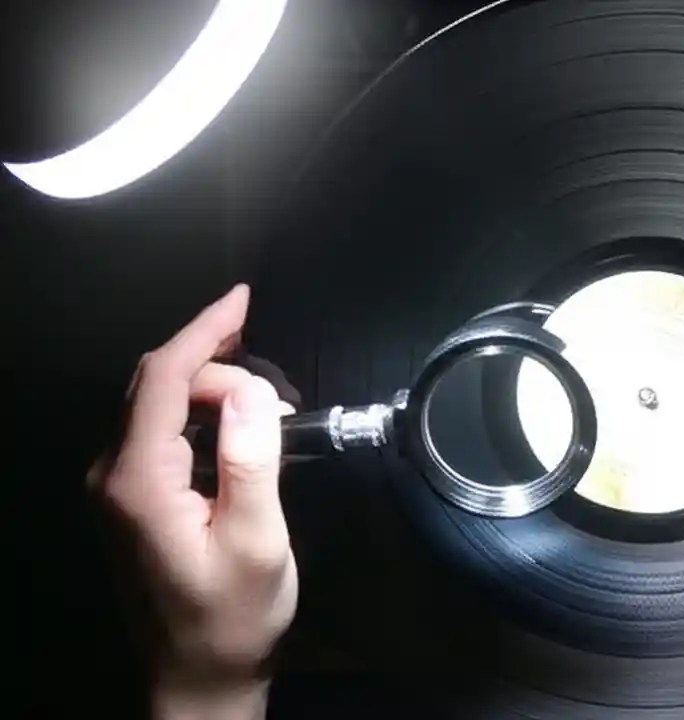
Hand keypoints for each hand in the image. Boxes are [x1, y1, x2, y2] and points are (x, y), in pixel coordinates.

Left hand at [92, 285, 295, 719]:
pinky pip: (156, 432)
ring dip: (210, 389)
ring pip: (154, 405)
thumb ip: (252, 463)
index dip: (204, 330)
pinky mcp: (127, 500)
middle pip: (156, 385)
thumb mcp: (257, 544)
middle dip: (217, 363)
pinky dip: (196, 413)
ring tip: (267, 408)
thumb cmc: (232, 617)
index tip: (244, 299)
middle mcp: (112, 475)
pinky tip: (234, 426)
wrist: (195, 678)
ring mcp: (114, 488)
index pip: (164, 379)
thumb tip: (253, 394)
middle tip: (279, 394)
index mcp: (138, 481)